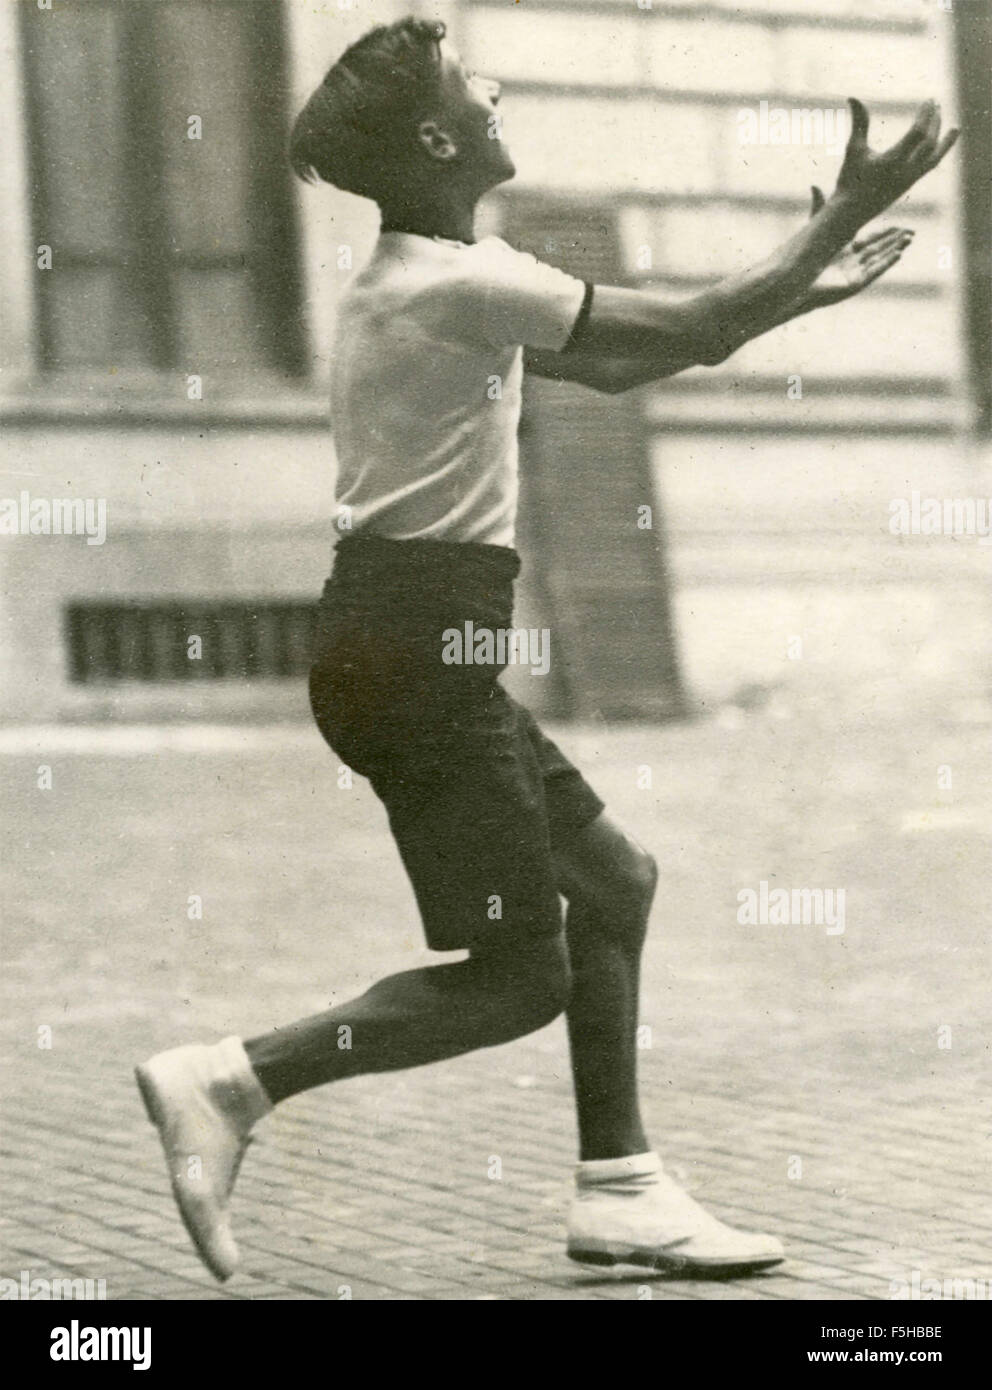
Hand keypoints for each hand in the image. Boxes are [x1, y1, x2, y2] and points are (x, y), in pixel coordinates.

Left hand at [803, 185, 913, 307]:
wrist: (797, 277)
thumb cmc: (803, 255)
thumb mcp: (815, 227)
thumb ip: (819, 206)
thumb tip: (815, 184)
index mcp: (846, 248)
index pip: (872, 238)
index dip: (887, 232)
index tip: (902, 224)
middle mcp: (852, 261)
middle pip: (880, 249)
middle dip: (896, 240)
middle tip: (912, 232)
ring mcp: (854, 273)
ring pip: (880, 259)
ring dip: (895, 250)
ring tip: (909, 240)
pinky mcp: (854, 284)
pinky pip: (874, 272)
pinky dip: (887, 263)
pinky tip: (898, 254)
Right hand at [832, 98, 957, 222]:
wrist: (850, 212)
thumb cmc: (849, 179)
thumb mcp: (854, 149)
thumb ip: (859, 122)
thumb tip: (852, 97)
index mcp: (891, 162)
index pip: (917, 134)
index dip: (925, 115)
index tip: (929, 101)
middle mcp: (904, 172)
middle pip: (929, 142)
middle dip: (934, 121)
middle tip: (936, 104)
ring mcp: (909, 180)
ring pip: (934, 156)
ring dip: (943, 138)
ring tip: (950, 124)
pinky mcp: (910, 185)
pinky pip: (930, 165)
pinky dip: (939, 151)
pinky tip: (940, 140)